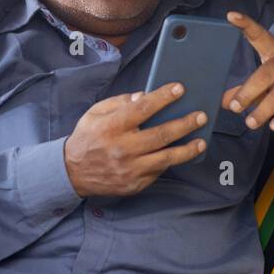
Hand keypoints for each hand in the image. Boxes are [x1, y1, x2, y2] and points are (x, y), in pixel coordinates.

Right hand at [63, 83, 208, 197]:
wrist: (72, 173)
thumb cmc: (86, 139)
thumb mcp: (95, 113)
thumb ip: (119, 103)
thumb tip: (143, 96)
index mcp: (111, 127)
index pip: (143, 109)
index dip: (163, 97)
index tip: (180, 89)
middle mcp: (122, 148)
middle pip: (161, 135)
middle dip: (185, 124)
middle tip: (200, 116)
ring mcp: (129, 169)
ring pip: (166, 158)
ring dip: (187, 149)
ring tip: (201, 141)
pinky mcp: (134, 184)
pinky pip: (157, 172)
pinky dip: (169, 162)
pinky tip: (179, 154)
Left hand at [223, 11, 273, 131]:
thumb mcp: (271, 78)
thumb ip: (249, 89)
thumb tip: (225, 104)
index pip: (260, 35)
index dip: (246, 24)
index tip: (231, 16)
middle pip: (267, 74)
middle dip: (248, 92)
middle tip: (235, 108)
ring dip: (264, 110)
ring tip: (251, 123)